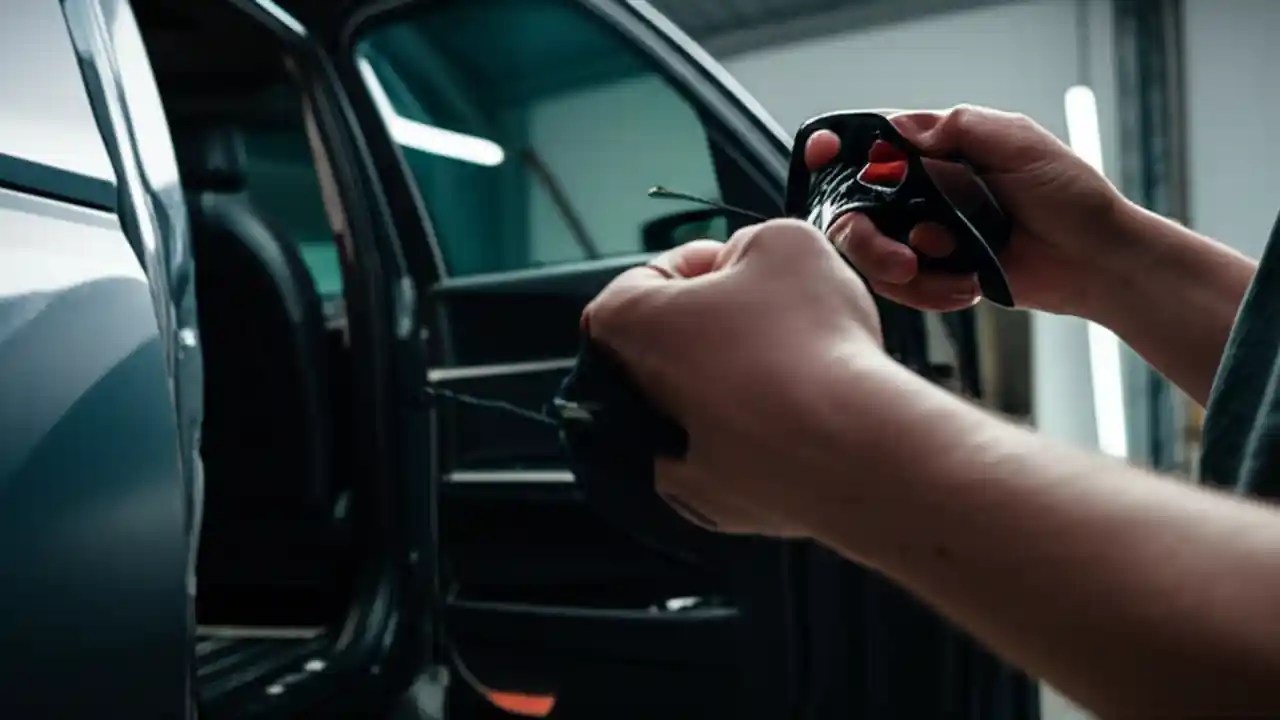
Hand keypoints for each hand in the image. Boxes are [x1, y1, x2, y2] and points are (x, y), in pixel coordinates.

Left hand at [582, 219, 897, 537]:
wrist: (852, 452)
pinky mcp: (708, 507)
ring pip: (698, 405)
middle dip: (715, 326)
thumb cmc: (811, 341)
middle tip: (773, 315)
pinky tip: (799, 419)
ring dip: (734, 382)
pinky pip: (728, 456)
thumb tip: (744, 271)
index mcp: (624, 327)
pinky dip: (755, 436)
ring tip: (794, 367)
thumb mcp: (783, 243)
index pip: (646, 279)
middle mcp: (623, 404)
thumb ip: (746, 247)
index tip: (743, 268)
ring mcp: (664, 465)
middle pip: (668, 346)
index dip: (702, 263)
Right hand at [806, 104, 1127, 313]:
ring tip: (955, 275)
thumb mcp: (1020, 143)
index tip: (820, 161)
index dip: (837, 155)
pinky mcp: (938, 274)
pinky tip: (967, 288)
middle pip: (855, 212)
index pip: (872, 149)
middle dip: (867, 239)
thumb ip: (960, 128)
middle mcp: (925, 193)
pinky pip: (904, 287)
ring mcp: (928, 236)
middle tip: (902, 259)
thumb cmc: (1071, 196)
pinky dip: (930, 291)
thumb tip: (900, 127)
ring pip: (874, 255)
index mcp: (940, 154)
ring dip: (904, 271)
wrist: (1098, 263)